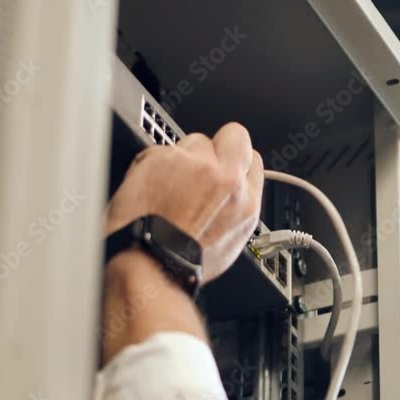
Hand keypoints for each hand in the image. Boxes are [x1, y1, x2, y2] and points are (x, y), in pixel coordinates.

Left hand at [105, 122, 263, 282]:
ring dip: (181, 157)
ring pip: (193, 141)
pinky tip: (147, 187)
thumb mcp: (228, 243)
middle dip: (215, 146)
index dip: (235, 159)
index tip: (222, 166)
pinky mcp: (167, 158)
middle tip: (196, 167)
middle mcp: (227, 181)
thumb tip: (229, 197)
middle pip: (232, 136)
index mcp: (246, 203)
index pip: (252, 159)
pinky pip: (160, 148)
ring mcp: (197, 166)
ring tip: (166, 186)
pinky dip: (151, 164)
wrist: (150, 264)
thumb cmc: (180, 263)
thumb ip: (234, 208)